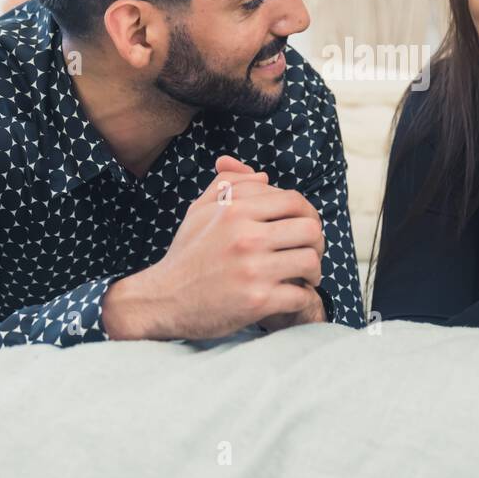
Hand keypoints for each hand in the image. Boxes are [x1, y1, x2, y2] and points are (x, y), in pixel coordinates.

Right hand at [101, 156, 323, 340]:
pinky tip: (292, 296)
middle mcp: (246, 237)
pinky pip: (301, 295)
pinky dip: (302, 297)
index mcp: (236, 211)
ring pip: (310, 261)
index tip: (303, 228)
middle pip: (310, 229)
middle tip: (310, 253)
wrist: (162, 300)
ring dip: (313, 271)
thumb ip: (230, 186)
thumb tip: (264, 176)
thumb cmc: (186, 255)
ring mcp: (253, 270)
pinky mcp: (257, 301)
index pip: (294, 201)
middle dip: (317, 242)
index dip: (307, 213)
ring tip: (304, 276)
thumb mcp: (200, 212)